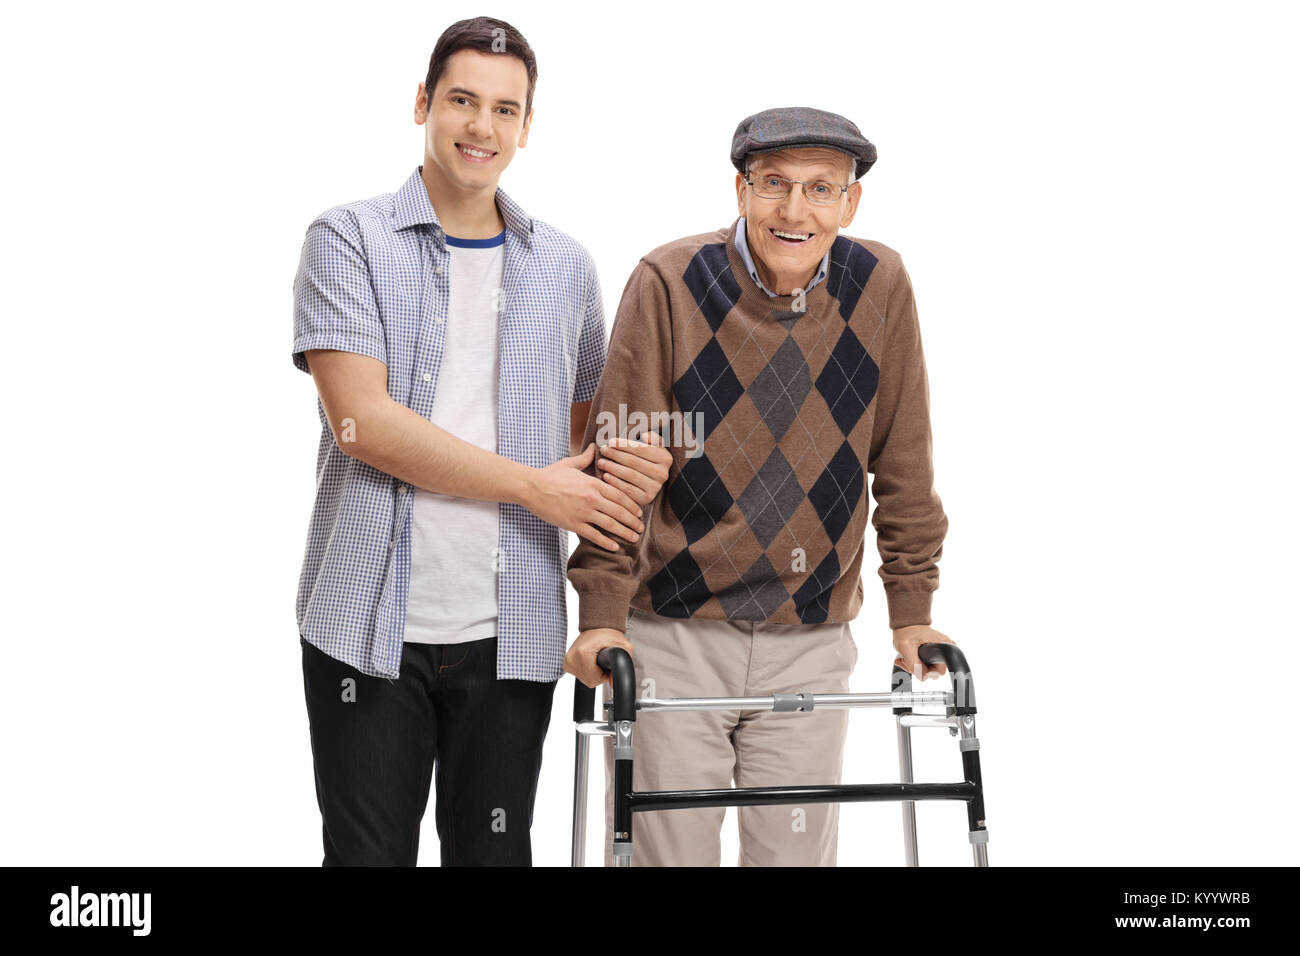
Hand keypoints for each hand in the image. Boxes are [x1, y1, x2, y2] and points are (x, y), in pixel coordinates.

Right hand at [527, 444, 644, 550]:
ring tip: (634, 538)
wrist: (531, 488)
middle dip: (633, 521)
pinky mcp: (573, 524)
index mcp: (594, 483)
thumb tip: (594, 446)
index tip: (639, 512)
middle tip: (640, 527)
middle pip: (620, 511)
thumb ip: (585, 457)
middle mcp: (592, 498)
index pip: (621, 495)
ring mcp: (583, 512)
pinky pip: (594, 535)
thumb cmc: (550, 475)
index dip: (633, 505)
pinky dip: (606, 542)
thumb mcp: (570, 464)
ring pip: (611, 525)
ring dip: (625, 532)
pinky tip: (615, 547)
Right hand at [564, 627, 634, 687]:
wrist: (598, 626)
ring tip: (596, 659)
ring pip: (584, 679)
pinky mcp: (566, 663)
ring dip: (593, 672)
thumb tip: (613, 682)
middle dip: (599, 674)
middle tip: (602, 660)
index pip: (594, 679)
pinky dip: (586, 670)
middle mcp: (572, 657)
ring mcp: (568, 661)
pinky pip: (579, 675)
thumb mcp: (623, 646)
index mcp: (583, 653)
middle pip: (589, 680)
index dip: (604, 673)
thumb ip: (623, 664)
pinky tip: (589, 661)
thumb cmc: (608, 634)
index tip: (605, 662)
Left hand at [596, 432, 671, 505]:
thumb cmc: (645, 459)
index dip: (624, 444)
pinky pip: (627, 489)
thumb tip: (645, 436)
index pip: (641, 449)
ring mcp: (655, 487)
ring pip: (630, 475)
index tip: (610, 441)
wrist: (646, 483)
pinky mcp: (646, 498)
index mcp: (665, 458)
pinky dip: (615, 482)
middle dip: (616, 455)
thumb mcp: (652, 447)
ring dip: (613, 467)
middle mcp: (662, 473)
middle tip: (603, 450)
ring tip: (601, 462)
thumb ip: (651, 438)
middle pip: (634, 461)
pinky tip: (605, 476)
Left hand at [892, 624, 954, 680]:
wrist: (905, 622)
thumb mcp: (905, 647)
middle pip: (933, 670)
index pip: (939, 671)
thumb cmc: (906, 630)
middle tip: (906, 660)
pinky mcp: (935, 651)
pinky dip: (916, 663)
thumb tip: (924, 678)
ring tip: (905, 657)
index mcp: (943, 645)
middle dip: (918, 668)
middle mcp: (945, 647)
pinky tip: (908, 657)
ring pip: (929, 668)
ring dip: (915, 666)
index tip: (914, 665)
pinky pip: (927, 664)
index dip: (926, 672)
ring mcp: (941, 650)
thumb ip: (915, 665)